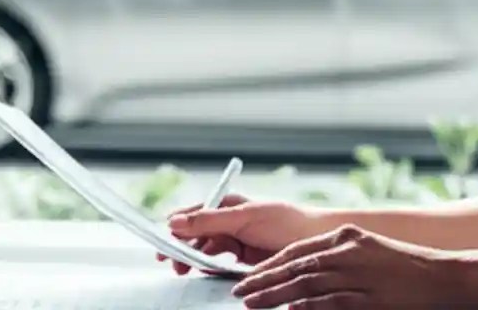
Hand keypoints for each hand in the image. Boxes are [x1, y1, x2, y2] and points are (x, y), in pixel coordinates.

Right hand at [157, 194, 331, 276]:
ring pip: (203, 252)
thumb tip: (174, 221)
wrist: (315, 242)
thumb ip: (209, 220)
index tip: (161, 242)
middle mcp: (228, 222)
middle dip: (180, 248)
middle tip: (171, 262)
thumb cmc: (284, 221)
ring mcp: (235, 242)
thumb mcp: (244, 217)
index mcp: (226, 205)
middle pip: (194, 235)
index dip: (174, 227)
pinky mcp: (242, 262)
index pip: (192, 214)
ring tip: (183, 270)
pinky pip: (218, 266)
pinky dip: (208, 269)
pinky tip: (204, 273)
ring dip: (191, 260)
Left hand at [231, 224, 460, 308]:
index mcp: (346, 236)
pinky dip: (307, 307)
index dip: (270, 264)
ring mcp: (357, 274)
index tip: (249, 275)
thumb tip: (301, 289)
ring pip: (305, 284)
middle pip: (295, 266)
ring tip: (252, 303)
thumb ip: (335, 263)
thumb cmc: (406, 268)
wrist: (443, 277)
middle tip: (240, 291)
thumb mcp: (368, 252)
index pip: (297, 250)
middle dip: (264, 279)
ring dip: (275, 294)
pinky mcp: (367, 299)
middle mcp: (348, 251)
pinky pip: (329, 302)